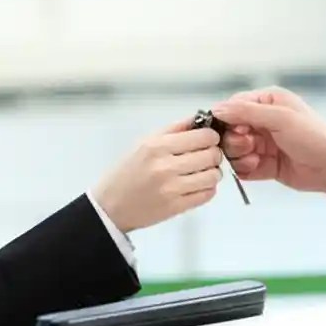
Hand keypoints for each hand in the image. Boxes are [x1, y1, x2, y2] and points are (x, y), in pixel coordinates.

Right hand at [91, 118, 222, 232]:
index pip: (204, 137)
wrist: (111, 205)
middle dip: (214, 154)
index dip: (211, 137)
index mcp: (158, 146)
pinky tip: (197, 185)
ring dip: (212, 172)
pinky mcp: (176, 207)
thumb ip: (176, 129)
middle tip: (206, 156)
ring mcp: (172, 189)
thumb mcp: (146, 142)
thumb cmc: (128, 171)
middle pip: (212, 155)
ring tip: (202, 172)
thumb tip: (202, 118)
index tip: (208, 140)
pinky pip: (207, 194)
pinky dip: (207, 188)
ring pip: (213, 176)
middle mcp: (166, 167)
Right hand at [211, 87, 325, 194]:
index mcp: (267, 102)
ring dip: (240, 155)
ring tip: (257, 158)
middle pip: (229, 130)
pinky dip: (245, 169)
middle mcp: (262, 121)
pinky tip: (258, 167)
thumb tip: (217, 109)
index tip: (237, 129)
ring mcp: (262, 144)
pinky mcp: (264, 165)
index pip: (233, 106)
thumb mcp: (281, 118)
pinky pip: (242, 167)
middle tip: (250, 144)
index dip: (228, 119)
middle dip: (235, 140)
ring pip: (233, 150)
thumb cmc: (312, 136)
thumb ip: (247, 112)